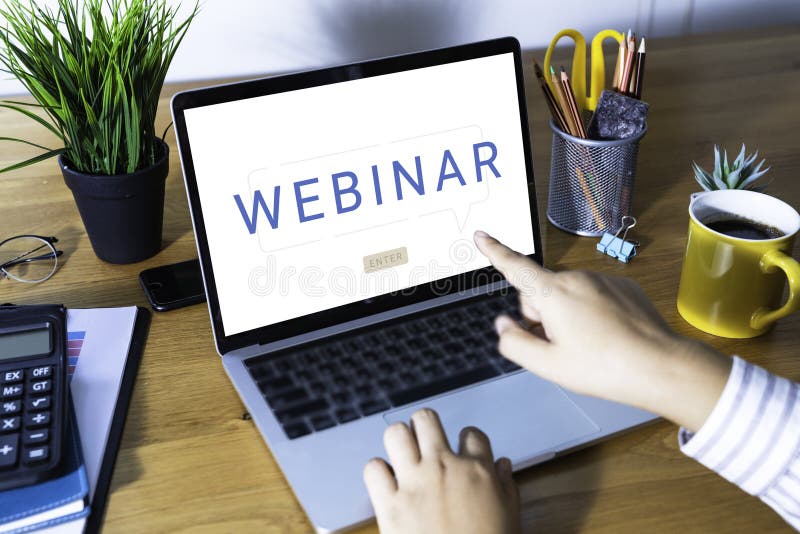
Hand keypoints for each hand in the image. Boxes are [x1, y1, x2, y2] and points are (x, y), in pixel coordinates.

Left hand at [363, 408, 519, 533]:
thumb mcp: (510, 517)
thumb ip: (507, 486)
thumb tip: (502, 464)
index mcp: (477, 470)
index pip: (472, 433)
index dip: (466, 441)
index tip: (462, 451)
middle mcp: (444, 467)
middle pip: (426, 419)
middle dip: (425, 428)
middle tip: (426, 444)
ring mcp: (414, 483)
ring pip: (395, 433)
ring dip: (398, 443)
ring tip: (403, 457)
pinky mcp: (389, 504)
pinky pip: (373, 469)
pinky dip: (378, 474)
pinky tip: (387, 484)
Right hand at [473, 231, 730, 431]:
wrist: (660, 366)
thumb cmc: (602, 368)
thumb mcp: (548, 365)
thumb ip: (515, 343)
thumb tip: (503, 324)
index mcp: (554, 293)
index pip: (516, 267)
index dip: (495, 251)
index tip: (481, 235)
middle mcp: (577, 278)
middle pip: (541, 292)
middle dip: (541, 315)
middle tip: (558, 346)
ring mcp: (603, 279)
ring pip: (567, 294)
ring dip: (566, 314)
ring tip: (587, 346)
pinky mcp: (624, 286)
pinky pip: (593, 294)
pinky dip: (591, 312)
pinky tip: (606, 337)